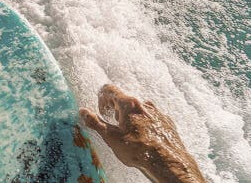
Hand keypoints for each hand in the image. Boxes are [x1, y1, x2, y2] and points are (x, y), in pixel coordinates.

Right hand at [80, 85, 205, 182]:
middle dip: (116, 109)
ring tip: (130, 134)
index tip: (102, 111)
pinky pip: (152, 117)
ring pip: (138, 108)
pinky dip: (145, 123)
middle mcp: (143, 103)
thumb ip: (95, 123)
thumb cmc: (138, 150)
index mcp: (128, 104)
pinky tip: (145, 138)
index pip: (109, 89)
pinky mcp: (166, 121)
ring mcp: (156, 111)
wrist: (167, 162)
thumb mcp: (111, 137)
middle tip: (114, 125)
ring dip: (131, 116)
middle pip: (124, 99)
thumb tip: (83, 111)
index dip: (101, 98)